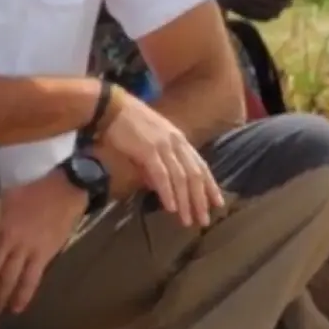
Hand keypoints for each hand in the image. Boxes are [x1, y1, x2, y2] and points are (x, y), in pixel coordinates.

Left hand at [0, 172, 88, 314]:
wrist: (65, 192)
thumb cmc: (33, 192)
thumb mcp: (7, 198)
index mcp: (1, 227)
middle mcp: (12, 242)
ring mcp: (29, 251)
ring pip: (12, 279)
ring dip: (3, 296)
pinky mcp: (44, 257)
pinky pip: (32, 280)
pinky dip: (24, 295)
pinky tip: (17, 307)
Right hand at [99, 89, 225, 228]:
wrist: (111, 108)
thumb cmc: (127, 124)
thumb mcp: (149, 143)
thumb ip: (156, 164)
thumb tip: (157, 186)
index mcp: (179, 140)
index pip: (201, 166)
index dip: (210, 186)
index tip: (217, 203)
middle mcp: (176, 143)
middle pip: (194, 175)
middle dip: (200, 200)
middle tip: (204, 220)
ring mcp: (163, 146)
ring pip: (181, 178)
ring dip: (185, 201)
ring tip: (187, 220)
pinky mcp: (149, 150)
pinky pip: (162, 175)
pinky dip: (167, 192)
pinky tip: (170, 207)